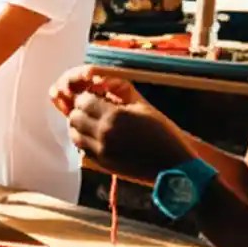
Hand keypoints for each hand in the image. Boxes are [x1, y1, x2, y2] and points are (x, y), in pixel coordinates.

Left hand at [53, 67, 190, 182]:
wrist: (173, 165)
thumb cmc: (162, 133)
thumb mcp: (142, 107)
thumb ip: (119, 92)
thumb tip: (100, 81)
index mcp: (115, 116)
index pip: (83, 101)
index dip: (87, 97)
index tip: (95, 97)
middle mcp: (104, 133)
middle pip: (74, 117)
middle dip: (81, 110)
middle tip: (92, 110)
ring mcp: (102, 150)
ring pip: (74, 134)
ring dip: (80, 126)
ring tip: (92, 124)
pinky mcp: (103, 163)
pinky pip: (82, 149)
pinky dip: (84, 141)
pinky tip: (95, 137)